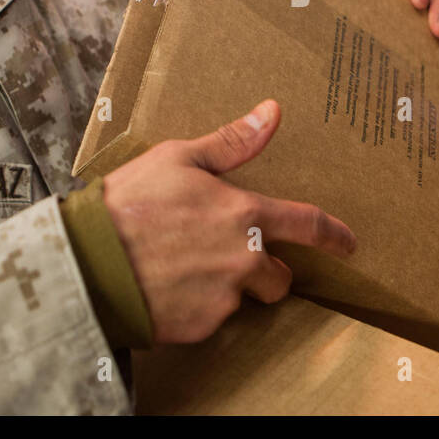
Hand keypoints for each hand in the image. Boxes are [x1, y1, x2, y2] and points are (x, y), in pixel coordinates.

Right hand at [102, 99, 355, 343]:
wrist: (88, 262)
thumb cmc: (130, 203)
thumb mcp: (179, 157)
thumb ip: (232, 142)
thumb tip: (272, 111)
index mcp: (244, 214)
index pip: (307, 225)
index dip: (334, 235)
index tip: (349, 244)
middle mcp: (244, 259)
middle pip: (279, 276)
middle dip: (264, 269)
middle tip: (228, 255)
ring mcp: (224, 298)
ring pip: (243, 298)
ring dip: (228, 287)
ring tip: (186, 268)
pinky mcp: (201, 326)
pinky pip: (212, 317)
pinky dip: (197, 305)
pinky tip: (169, 287)